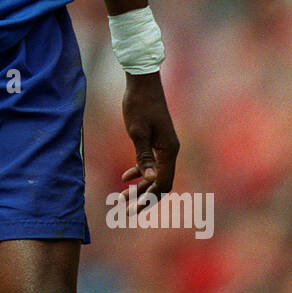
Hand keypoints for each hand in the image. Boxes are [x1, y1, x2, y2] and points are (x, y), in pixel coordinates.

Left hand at [119, 71, 179, 202]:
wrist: (142, 82)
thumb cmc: (139, 105)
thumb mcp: (137, 132)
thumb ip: (143, 157)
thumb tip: (151, 179)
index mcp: (169, 151)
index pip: (163, 183)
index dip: (148, 199)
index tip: (132, 209)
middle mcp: (170, 151)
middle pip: (160, 183)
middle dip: (143, 198)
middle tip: (125, 209)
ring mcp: (164, 146)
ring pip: (155, 175)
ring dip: (140, 187)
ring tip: (121, 197)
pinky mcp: (156, 141)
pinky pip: (151, 164)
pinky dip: (139, 173)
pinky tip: (125, 177)